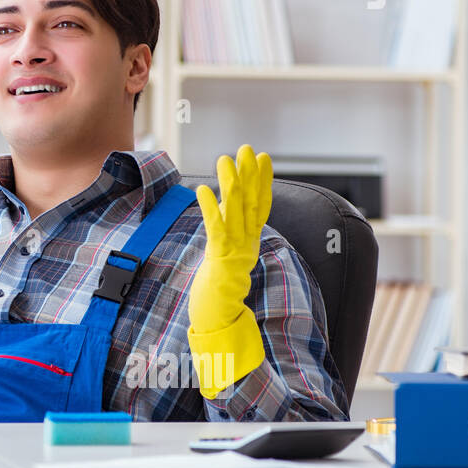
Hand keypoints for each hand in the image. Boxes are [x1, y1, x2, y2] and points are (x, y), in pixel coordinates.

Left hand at [189, 144, 272, 333]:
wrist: (218, 318)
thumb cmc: (218, 288)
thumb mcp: (227, 256)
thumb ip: (230, 233)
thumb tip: (227, 208)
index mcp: (250, 241)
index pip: (260, 205)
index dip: (263, 180)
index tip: (263, 157)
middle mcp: (247, 243)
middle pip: (251, 203)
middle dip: (250, 174)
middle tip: (247, 149)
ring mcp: (237, 251)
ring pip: (236, 212)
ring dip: (231, 184)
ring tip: (224, 160)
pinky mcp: (222, 260)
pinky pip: (217, 230)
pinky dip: (212, 208)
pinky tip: (203, 190)